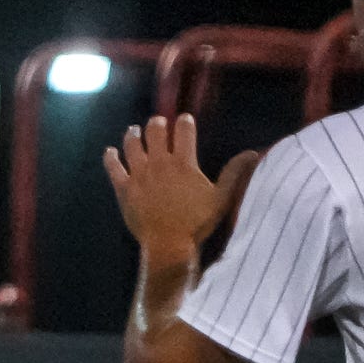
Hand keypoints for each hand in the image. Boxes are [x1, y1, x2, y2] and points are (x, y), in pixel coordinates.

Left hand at [101, 114, 258, 262]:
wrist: (168, 244)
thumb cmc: (197, 222)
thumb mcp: (221, 198)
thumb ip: (234, 173)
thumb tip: (253, 153)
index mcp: (183, 163)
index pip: (184, 130)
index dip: (184, 121)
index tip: (184, 119)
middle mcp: (159, 163)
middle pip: (155, 132)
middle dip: (158, 123)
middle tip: (158, 122)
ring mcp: (139, 174)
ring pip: (133, 145)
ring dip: (133, 134)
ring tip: (134, 130)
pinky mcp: (123, 187)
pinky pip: (113, 167)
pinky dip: (111, 157)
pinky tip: (110, 151)